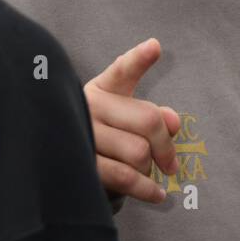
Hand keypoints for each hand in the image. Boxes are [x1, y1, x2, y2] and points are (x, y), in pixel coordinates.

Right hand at [84, 38, 181, 203]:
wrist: (66, 166)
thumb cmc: (104, 138)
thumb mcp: (126, 120)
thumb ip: (152, 115)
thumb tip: (173, 122)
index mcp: (102, 88)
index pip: (122, 71)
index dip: (139, 59)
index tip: (155, 46)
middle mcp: (89, 105)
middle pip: (148, 121)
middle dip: (166, 146)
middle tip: (171, 163)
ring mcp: (82, 134)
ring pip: (139, 152)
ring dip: (148, 169)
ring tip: (141, 172)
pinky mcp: (81, 164)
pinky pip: (125, 177)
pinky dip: (146, 188)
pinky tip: (157, 194)